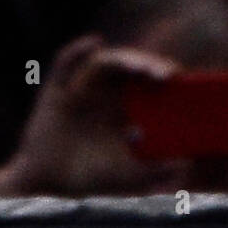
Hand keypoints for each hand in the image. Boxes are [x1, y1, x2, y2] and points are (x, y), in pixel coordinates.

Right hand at [0, 35, 184, 196]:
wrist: (44, 185)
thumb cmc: (83, 179)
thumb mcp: (123, 176)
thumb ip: (150, 173)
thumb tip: (183, 165)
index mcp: (121, 107)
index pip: (146, 80)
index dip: (161, 73)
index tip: (174, 78)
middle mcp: (102, 94)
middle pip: (129, 67)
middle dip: (147, 65)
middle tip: (163, 74)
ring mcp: (78, 90)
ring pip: (104, 63)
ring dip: (123, 59)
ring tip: (137, 67)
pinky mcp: (55, 92)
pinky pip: (64, 64)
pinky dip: (76, 51)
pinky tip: (93, 42)